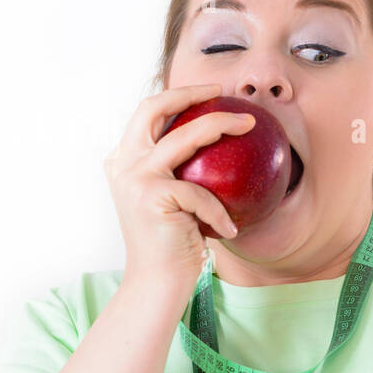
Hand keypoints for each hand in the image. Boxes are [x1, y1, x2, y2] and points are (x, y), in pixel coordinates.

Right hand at [103, 82, 255, 304]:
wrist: (157, 281)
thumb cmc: (174, 244)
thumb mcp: (176, 201)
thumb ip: (182, 172)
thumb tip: (223, 146)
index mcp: (125, 161)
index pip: (148, 114)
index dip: (178, 95)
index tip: (211, 91)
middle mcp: (123, 163)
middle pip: (153, 108)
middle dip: (190, 92)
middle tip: (224, 93)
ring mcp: (134, 177)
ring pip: (185, 137)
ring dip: (220, 124)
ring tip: (248, 124)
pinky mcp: (152, 196)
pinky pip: (201, 194)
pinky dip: (218, 212)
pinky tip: (230, 229)